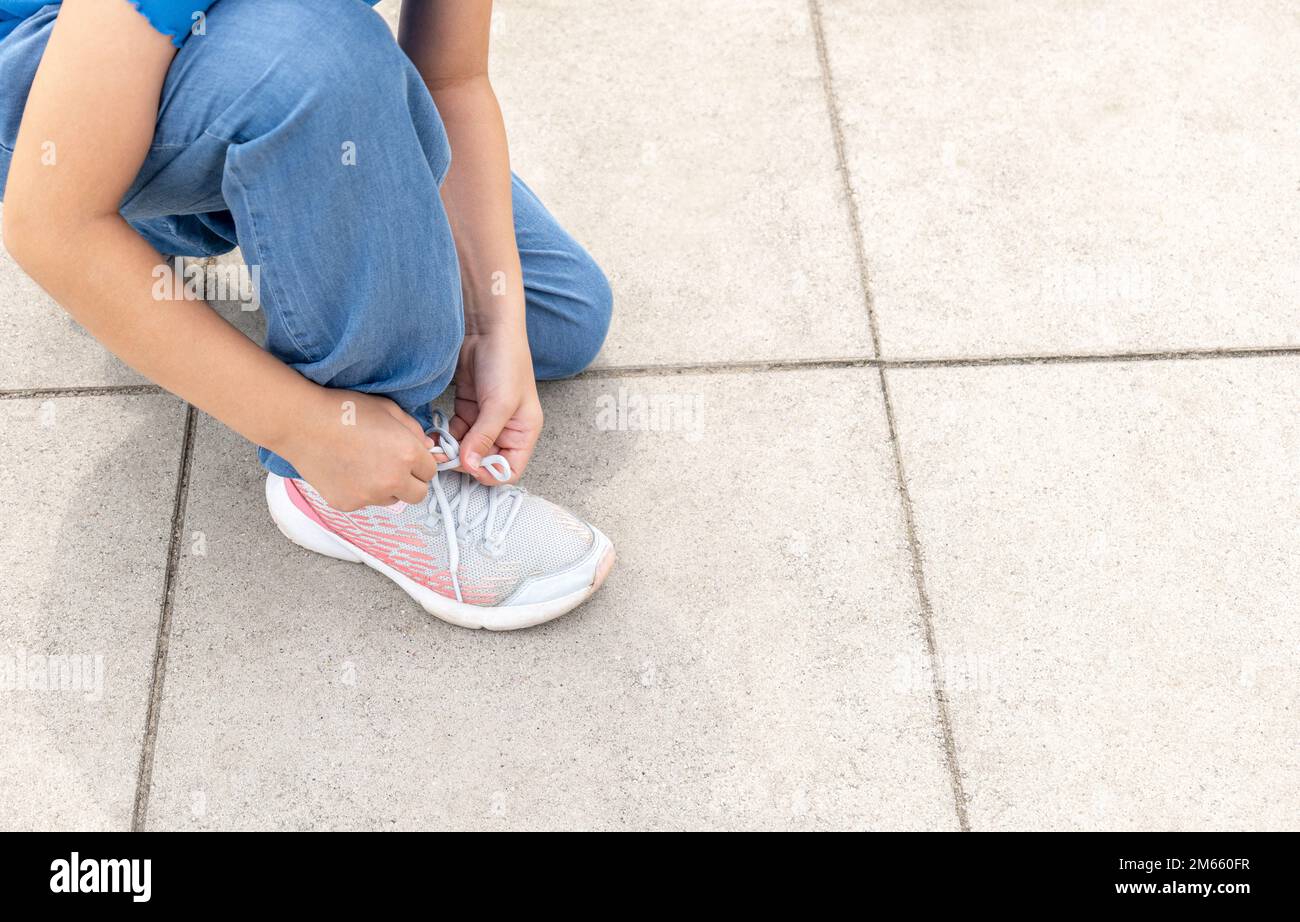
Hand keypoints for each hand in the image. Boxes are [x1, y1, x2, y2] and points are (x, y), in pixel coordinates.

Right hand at [280, 388, 438, 510]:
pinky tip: (346, 471)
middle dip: (411, 482)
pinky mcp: (348, 504)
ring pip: (392, 500)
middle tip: (393, 467)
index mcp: (407, 455)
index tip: (408, 456)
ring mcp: (369, 496)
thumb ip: (413, 430)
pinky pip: (365, 502)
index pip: (431, 471)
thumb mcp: (388, 409)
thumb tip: (428, 448)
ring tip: (365, 466)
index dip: (420, 462)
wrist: (302, 424)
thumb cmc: (345, 410)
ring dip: (387, 488)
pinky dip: (361, 491)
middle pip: (418, 494)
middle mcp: (392, 480)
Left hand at [449, 326, 542, 485]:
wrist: (487, 327)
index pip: (510, 469)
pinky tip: (434, 435)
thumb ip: (484, 437)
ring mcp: (485, 419)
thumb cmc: (505, 362)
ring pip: (467, 448)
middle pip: (485, 461)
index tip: (468, 468)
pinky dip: (445, 436)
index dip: (490, 474)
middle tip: (445, 459)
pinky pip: (456, 432)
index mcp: (524, 432)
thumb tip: (471, 467)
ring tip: (436, 448)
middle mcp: (506, 429)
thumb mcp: (499, 404)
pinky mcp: (468, 408)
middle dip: (466, 462)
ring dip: (452, 450)